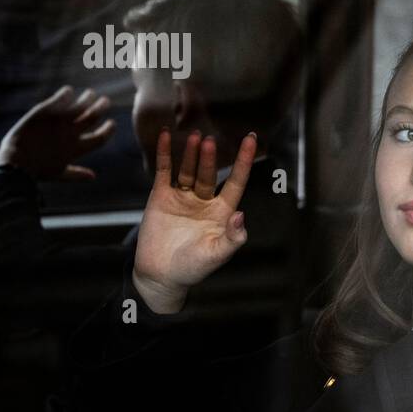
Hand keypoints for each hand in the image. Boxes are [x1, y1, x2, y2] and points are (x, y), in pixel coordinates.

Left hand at [0, 85, 115, 180]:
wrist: (16, 164)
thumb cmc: (36, 171)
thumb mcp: (59, 174)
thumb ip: (77, 174)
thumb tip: (93, 177)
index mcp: (77, 149)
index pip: (101, 137)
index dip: (108, 130)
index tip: (111, 123)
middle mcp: (71, 134)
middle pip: (92, 117)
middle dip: (101, 107)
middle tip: (105, 101)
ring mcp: (58, 122)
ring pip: (79, 106)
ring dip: (88, 98)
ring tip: (91, 93)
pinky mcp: (45, 113)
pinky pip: (60, 100)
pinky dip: (66, 94)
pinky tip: (68, 90)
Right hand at [131, 129, 255, 314]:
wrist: (160, 276)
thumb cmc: (193, 268)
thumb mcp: (217, 254)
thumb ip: (233, 238)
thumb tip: (241, 215)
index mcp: (222, 212)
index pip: (237, 181)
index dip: (244, 161)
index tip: (252, 139)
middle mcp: (204, 201)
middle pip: (209, 173)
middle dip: (210, 158)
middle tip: (210, 140)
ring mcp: (182, 198)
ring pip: (189, 170)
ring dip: (191, 153)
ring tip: (194, 136)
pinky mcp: (161, 197)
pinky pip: (164, 171)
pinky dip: (164, 154)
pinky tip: (165, 136)